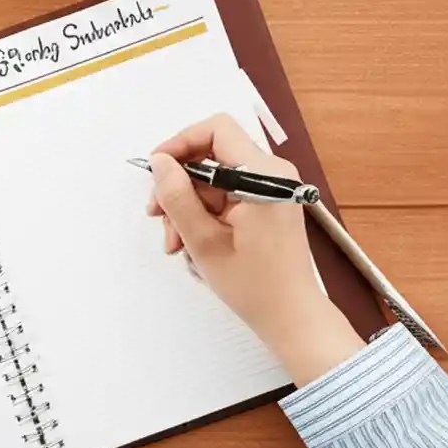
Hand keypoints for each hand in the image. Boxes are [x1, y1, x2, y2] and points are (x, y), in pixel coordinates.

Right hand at [147, 114, 363, 386]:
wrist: (292, 317)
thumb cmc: (253, 284)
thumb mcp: (203, 240)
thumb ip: (177, 196)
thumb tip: (159, 162)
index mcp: (264, 175)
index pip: (216, 130)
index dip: (180, 143)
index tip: (156, 171)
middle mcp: (272, 174)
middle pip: (211, 157)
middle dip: (178, 185)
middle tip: (157, 216)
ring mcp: (271, 190)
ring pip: (213, 181)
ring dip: (186, 207)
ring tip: (174, 242)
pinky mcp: (267, 205)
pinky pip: (225, 197)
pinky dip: (203, 216)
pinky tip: (191, 244)